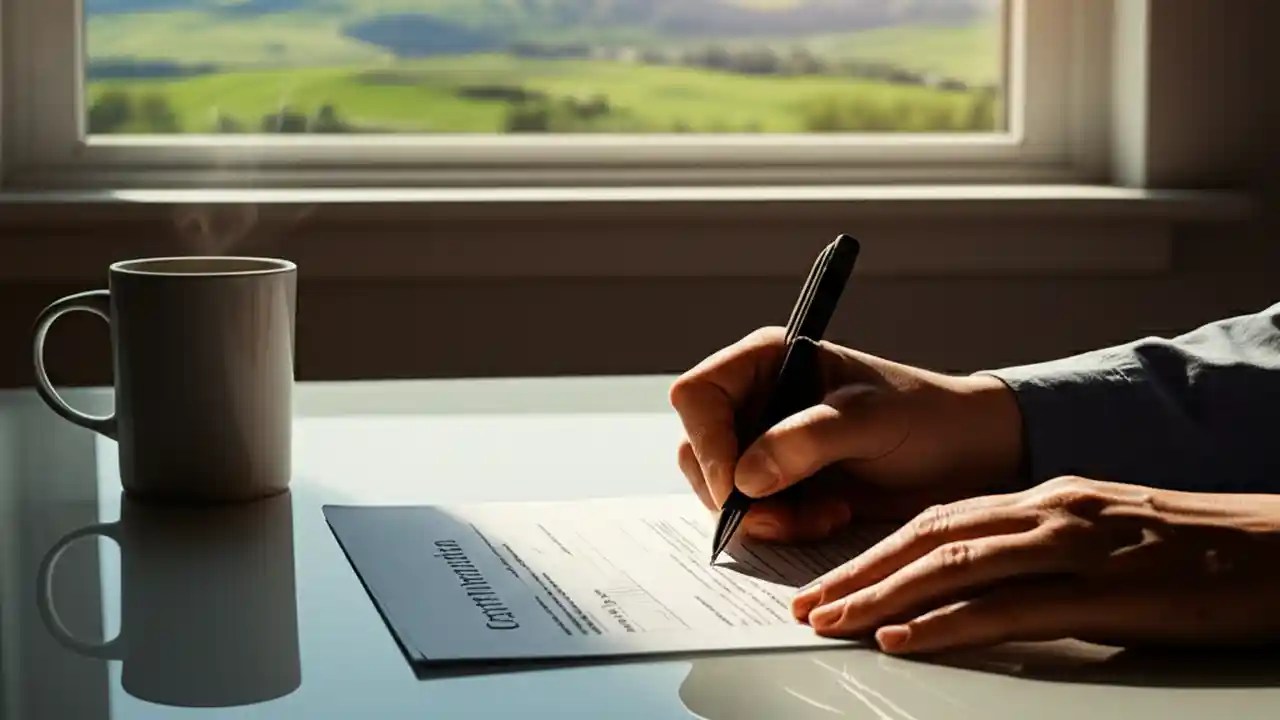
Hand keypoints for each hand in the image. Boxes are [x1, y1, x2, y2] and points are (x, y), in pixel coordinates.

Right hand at [669, 327, 1022, 541]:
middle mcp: (757, 399)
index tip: (737, 487)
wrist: (968, 456)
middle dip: (736, 493)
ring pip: (721, 489)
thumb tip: (744, 477)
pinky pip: (752, 513)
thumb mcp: (871, 421)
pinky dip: (782, 527)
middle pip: (698, 449)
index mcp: (769, 360)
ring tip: (822, 515)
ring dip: (764, 516)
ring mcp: (765, 443)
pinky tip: (830, 516)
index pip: (698, 395)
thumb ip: (807, 440)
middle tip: (784, 516)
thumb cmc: (927, 418)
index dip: (707, 441)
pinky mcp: (782, 483)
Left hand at [792, 476, 1279, 653]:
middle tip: (805, 602)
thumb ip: (1039, 552)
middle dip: (858, 572)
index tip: (829, 577)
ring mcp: (1075, 547)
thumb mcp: (1102, 538)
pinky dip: (945, 624)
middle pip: (927, 537)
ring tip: (830, 620)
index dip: (874, 548)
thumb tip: (978, 586)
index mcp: (1045, 499)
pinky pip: (1006, 608)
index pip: (937, 519)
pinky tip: (903, 639)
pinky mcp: (1104, 592)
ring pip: (952, 565)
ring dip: (881, 595)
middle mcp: (1049, 512)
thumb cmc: (1196, 552)